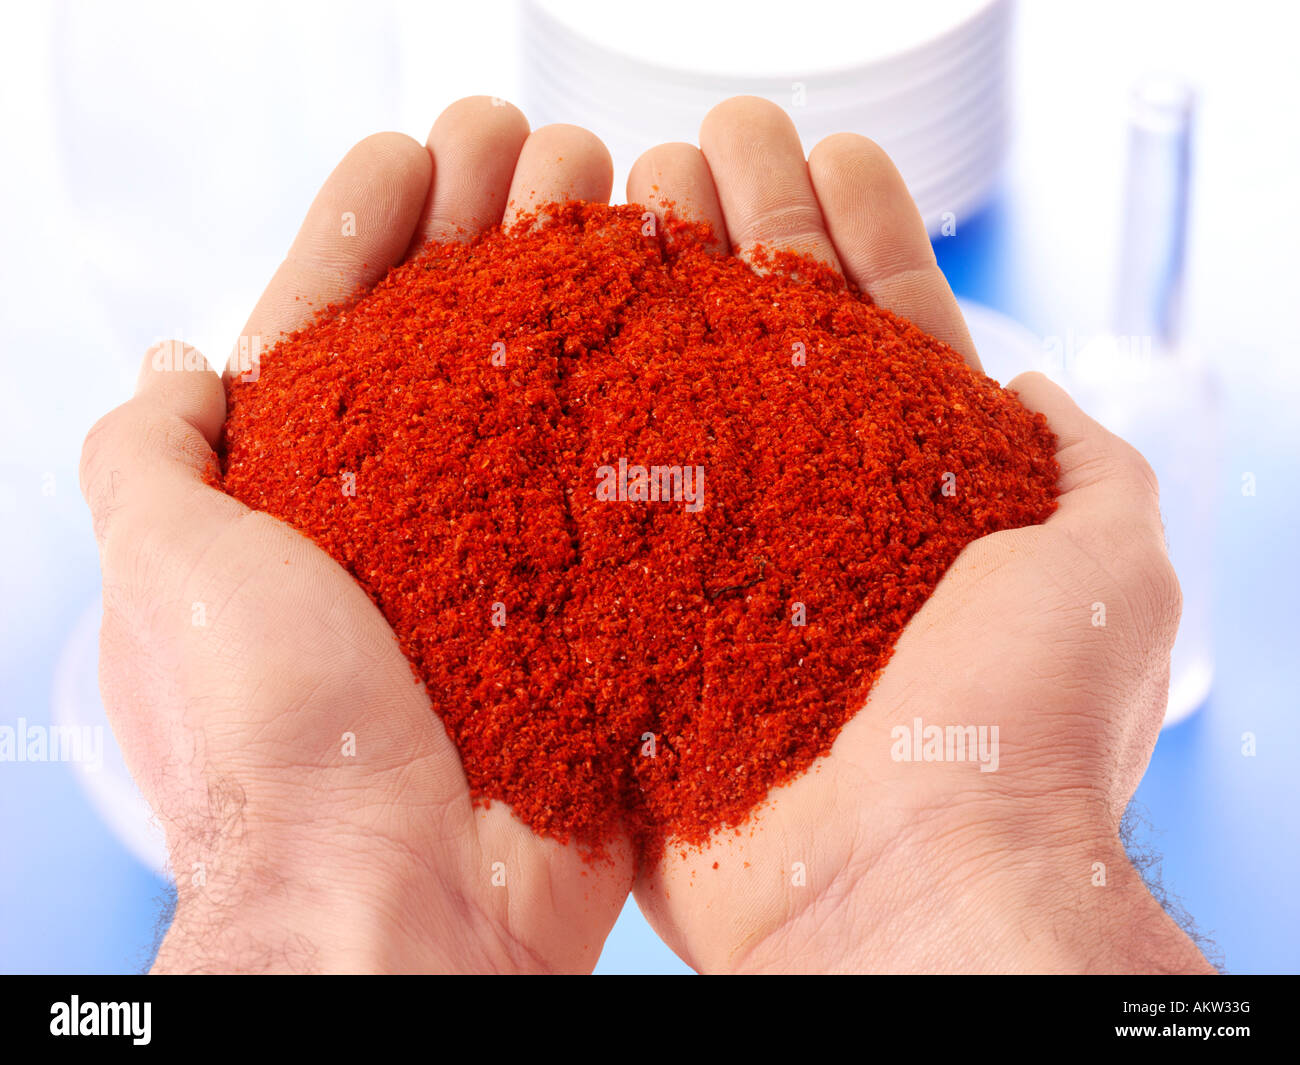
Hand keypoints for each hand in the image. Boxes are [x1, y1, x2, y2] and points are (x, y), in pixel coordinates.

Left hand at [80, 98, 630, 972]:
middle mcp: (413, 524)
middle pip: (458, 340)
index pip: (334, 326)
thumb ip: (153, 454)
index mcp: (305, 503)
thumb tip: (179, 364)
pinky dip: (652, 397)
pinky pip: (631, 481)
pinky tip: (677, 315)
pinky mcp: (595, 608)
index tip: (415, 155)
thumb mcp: (167, 570)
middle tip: (541, 149)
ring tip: (615, 192)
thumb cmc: (275, 745)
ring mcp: (513, 561)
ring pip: (552, 391)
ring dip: (576, 284)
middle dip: (491, 231)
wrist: (406, 900)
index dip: (369, 230)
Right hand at [629, 96, 1213, 973]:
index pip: (874, 331)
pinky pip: (592, 519)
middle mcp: (808, 524)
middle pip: (760, 346)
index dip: (847, 234)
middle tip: (686, 150)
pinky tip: (543, 329)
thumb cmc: (1018, 732)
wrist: (902, 893)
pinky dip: (567, 427)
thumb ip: (1086, 461)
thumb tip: (1034, 383)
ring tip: (618, 192)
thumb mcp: (1111, 568)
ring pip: (670, 405)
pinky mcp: (639, 635)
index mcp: (912, 497)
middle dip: (732, 234)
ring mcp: (714, 574)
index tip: (813, 150)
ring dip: (652, 293)